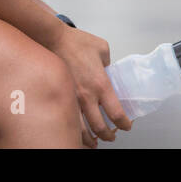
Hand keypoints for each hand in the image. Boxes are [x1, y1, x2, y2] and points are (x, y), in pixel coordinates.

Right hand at [51, 27, 132, 147]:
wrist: (53, 39)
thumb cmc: (76, 42)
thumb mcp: (102, 49)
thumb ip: (108, 62)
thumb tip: (108, 69)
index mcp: (101, 84)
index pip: (117, 114)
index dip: (124, 124)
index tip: (127, 125)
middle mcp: (87, 96)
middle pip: (100, 128)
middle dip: (108, 136)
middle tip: (111, 136)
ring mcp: (72, 99)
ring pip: (82, 130)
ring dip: (90, 140)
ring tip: (94, 142)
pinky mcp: (60, 97)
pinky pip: (68, 120)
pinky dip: (74, 131)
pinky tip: (76, 132)